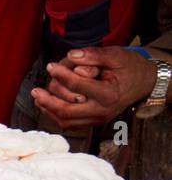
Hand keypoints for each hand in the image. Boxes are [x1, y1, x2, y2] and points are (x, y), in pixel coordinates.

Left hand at [30, 47, 158, 127]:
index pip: (78, 86)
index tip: (50, 66)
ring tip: (38, 98)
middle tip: (35, 91)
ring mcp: (97, 120)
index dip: (62, 75)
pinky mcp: (93, 123)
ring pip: (65, 121)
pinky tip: (47, 105)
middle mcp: (102, 111)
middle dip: (48, 101)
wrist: (144, 83)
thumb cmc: (129, 67)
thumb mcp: (116, 55)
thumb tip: (71, 56)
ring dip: (49, 110)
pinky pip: (69, 123)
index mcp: (109, 94)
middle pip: (66, 111)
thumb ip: (94, 56)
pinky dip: (56, 115)